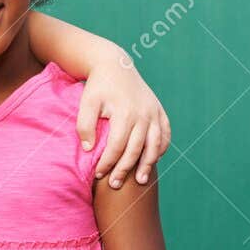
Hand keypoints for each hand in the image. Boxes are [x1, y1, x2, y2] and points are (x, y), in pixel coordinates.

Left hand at [78, 54, 170, 188]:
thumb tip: (89, 149)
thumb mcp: (86, 102)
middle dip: (125, 169)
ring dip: (147, 164)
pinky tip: (153, 160)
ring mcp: (154, 113)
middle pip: (136, 149)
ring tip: (140, 181)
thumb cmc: (98, 86)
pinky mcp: (160, 111)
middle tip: (115, 185)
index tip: (99, 174)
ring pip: (154, 145)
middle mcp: (144, 114)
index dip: (108, 163)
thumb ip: (84, 125)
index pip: (117, 146)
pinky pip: (164, 134)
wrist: (116, 65)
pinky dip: (160, 148)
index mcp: (125, 113)